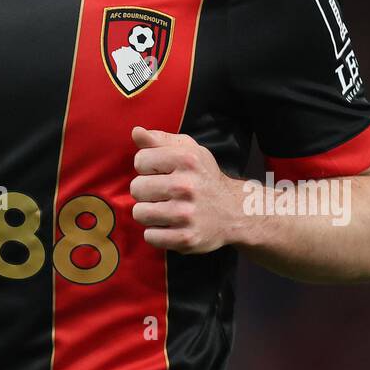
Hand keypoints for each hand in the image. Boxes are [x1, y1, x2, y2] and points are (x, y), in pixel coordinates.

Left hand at [129, 126, 252, 253]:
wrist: (234, 211)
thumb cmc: (203, 177)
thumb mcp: (188, 150)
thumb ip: (159, 140)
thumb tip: (136, 132)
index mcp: (187, 159)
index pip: (140, 161)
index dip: (147, 167)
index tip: (161, 172)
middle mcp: (186, 186)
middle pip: (136, 188)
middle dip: (146, 191)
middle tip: (163, 193)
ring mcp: (186, 214)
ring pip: (139, 213)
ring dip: (148, 212)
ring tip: (165, 209)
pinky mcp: (187, 238)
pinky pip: (150, 236)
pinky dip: (156, 232)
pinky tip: (170, 225)